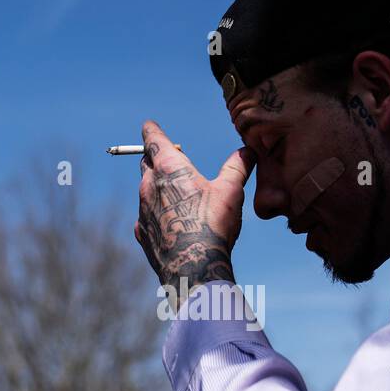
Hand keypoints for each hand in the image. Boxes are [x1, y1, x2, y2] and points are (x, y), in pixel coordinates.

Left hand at [133, 120, 255, 301]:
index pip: (153, 139)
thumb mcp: (231, 191)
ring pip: (146, 189)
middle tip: (173, 161)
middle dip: (157, 158)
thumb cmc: (212, 223)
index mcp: (169, 168)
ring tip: (178, 196)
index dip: (152, 130)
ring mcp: (142, 208)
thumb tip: (248, 150)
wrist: (193, 265)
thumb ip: (237, 167)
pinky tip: (172, 224)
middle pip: (147, 163)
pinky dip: (156, 214)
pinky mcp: (141, 231)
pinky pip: (146, 216)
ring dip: (158, 187)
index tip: (148, 125)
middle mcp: (149, 184)